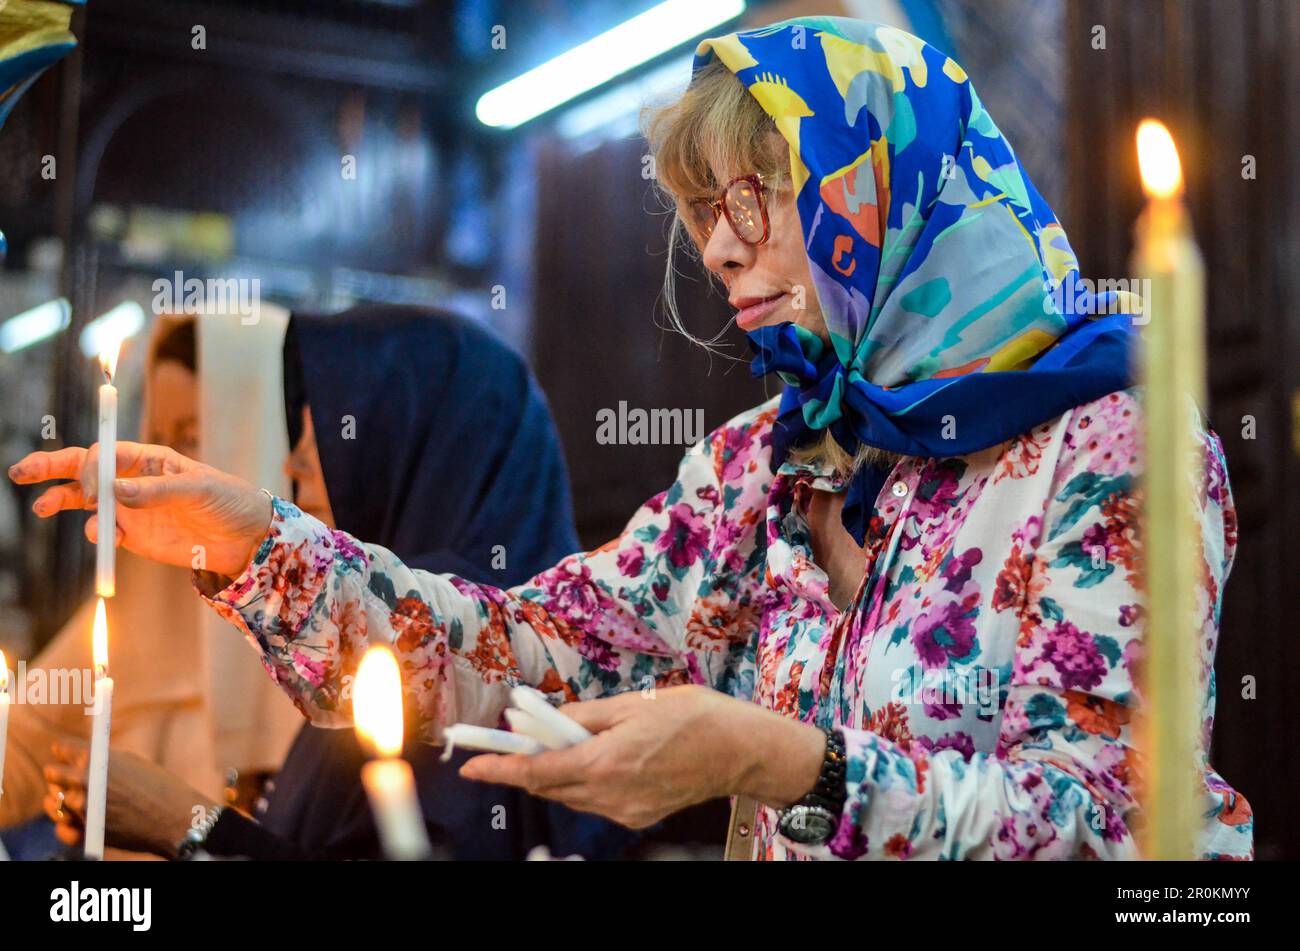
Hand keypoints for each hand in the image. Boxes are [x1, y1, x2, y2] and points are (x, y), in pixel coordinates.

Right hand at [10, 441, 272, 576]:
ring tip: (40, 507)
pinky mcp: (134, 536)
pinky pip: (104, 533)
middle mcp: (133, 481)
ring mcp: (130, 509)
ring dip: (61, 502)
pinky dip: (97, 535)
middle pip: (83, 470)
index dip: (89, 466)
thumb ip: (156, 492)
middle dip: (50, 469)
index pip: (104, 454)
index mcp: (148, 460)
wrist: (245, 538)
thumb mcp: (198, 490)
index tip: (91, 488)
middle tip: (20, 472)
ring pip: (84, 502)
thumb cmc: (228, 501)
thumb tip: (113, 492)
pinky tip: (107, 539)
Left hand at [42, 740, 221, 857]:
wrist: (176, 818)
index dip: (62, 751)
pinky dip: (65, 826)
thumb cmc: (160, 786)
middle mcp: (84, 782)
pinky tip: (71, 821)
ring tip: (64, 799)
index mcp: (95, 760)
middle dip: (57, 774)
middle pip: (54, 775)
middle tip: (57, 775)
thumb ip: (103, 759)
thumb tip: (81, 758)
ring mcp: (83, 809)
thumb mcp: (132, 762)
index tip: (59, 752)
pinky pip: (63, 830)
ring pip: (54, 803)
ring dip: (58, 800)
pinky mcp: (86, 834)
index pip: (63, 750)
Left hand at [458, 684, 824, 828]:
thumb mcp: (633, 704)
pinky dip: (587, 782)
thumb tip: (547, 722)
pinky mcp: (639, 817)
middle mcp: (611, 795)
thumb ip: (583, 717)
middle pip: (550, 787)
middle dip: (529, 765)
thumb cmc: (693, 716)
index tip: (471, 765)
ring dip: (560, 773)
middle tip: (516, 739)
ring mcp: (625, 811)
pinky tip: (601, 758)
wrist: (741, 750)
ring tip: (565, 743)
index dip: (500, 768)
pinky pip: (597, 801)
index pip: (537, 772)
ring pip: (572, 796)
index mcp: (606, 762)